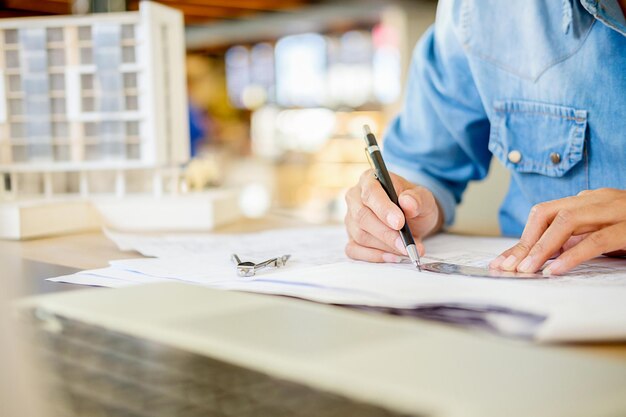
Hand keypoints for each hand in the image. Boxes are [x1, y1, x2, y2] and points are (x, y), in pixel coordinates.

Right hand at [344, 169, 443, 262]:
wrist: (413, 219)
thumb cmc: (414, 205)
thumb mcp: (424, 198)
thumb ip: (418, 199)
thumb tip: (408, 202)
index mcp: (370, 180)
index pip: (370, 193)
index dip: (383, 209)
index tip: (400, 223)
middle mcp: (355, 198)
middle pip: (362, 216)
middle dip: (386, 234)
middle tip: (406, 245)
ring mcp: (351, 219)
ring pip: (360, 235)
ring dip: (385, 246)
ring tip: (407, 250)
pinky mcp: (351, 238)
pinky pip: (354, 251)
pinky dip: (374, 257)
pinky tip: (392, 257)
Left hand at [490, 188, 625, 274]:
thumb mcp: (601, 234)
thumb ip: (573, 241)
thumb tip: (537, 257)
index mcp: (587, 201)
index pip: (542, 214)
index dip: (521, 238)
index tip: (503, 262)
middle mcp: (598, 200)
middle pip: (548, 214)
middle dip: (524, 242)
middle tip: (507, 268)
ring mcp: (616, 210)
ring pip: (567, 221)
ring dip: (542, 247)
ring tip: (526, 270)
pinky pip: (597, 239)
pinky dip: (573, 254)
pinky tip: (557, 269)